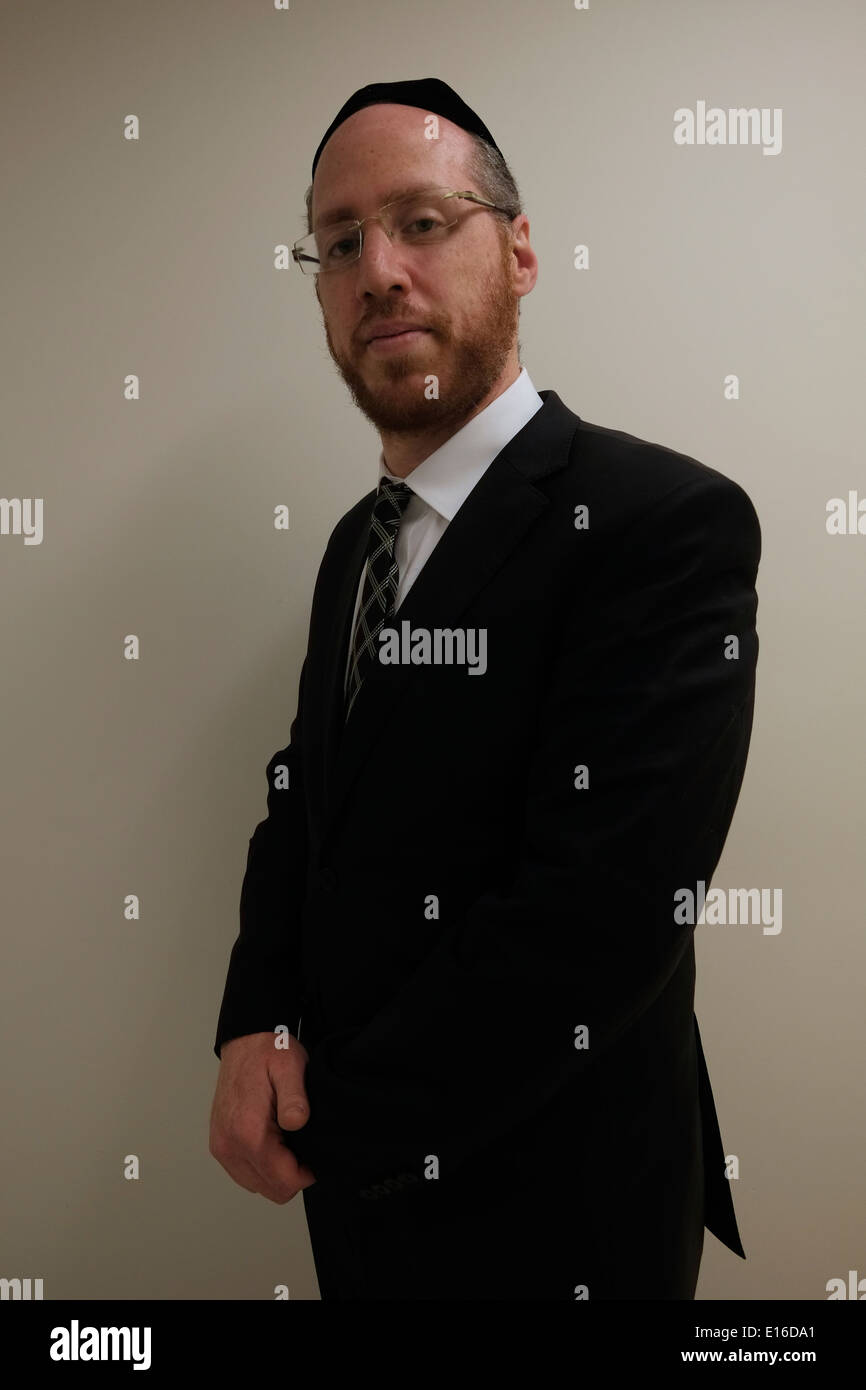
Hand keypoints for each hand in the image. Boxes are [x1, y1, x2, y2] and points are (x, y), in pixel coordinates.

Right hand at [209, 1030, 316, 1202]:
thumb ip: (295, 1098)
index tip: (315, 1155)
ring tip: (288, 1140)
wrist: (245, 1041)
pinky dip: (262, 1167)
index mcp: (248, 1131)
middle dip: (292, 1175)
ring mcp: (222, 1147)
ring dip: (276, 1172)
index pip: (283, 1182)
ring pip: (258, 1186)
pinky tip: (274, 1143)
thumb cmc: (268, 1052)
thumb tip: (297, 1122)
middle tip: (303, 1145)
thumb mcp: (290, 1066)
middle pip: (271, 1190)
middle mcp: (229, 1145)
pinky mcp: (220, 1145)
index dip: (306, 1175)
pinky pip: (245, 1174)